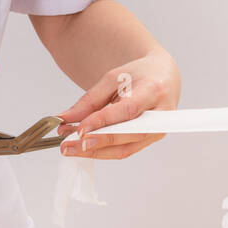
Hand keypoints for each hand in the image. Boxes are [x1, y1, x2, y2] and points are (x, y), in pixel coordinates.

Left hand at [58, 48, 180, 158]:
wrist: (162, 78)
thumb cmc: (140, 76)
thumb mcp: (113, 79)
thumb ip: (90, 100)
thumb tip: (65, 118)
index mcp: (153, 91)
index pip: (126, 111)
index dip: (102, 122)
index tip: (80, 129)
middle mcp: (160, 116)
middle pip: (127, 135)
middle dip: (96, 142)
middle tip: (69, 145)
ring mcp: (157, 132)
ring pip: (124, 149)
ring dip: (95, 151)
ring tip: (71, 148)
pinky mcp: (149, 141)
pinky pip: (125, 151)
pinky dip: (102, 151)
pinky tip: (84, 148)